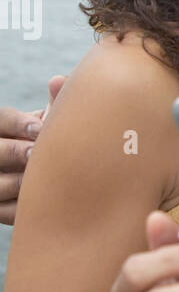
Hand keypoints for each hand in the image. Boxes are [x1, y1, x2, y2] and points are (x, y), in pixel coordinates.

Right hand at [0, 76, 64, 225]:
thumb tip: (59, 80)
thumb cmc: (49, 143)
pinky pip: (7, 211)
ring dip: (22, 181)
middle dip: (16, 152)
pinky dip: (25, 207)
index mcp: (2, 128)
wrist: (51, 181)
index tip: (40, 129)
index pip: (1, 119)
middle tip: (37, 155)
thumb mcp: (49, 124)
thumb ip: (55, 104)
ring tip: (44, 179)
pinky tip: (45, 200)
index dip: (18, 124)